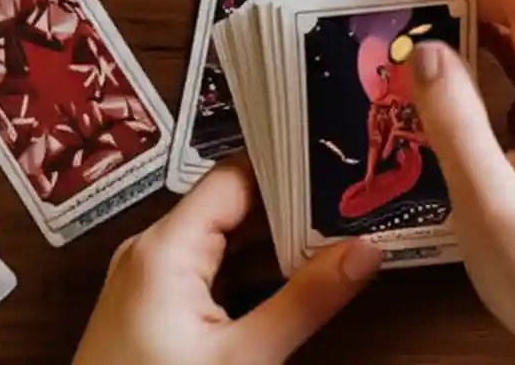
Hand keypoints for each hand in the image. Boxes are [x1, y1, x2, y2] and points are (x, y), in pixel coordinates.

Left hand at [74, 159, 382, 364]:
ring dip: (276, 239)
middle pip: (232, 203)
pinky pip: (209, 266)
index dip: (291, 168)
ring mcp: (148, 278)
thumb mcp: (243, 359)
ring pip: (223, 237)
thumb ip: (306, 301)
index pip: (236, 176)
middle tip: (354, 202)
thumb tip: (366, 250)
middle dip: (293, 205)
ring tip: (337, 233)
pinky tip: (294, 275)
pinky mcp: (153, 305)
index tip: (343, 168)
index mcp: (164, 248)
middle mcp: (150, 250)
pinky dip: (252, 266)